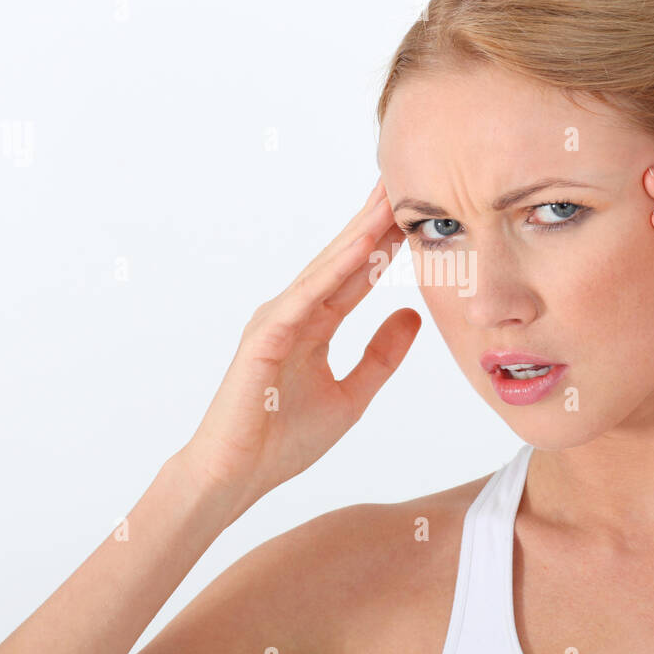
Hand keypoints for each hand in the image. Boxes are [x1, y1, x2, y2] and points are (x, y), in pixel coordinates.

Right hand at [177, 177, 419, 510]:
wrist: (236, 476)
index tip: (418, 209)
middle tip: (404, 178)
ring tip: (388, 196)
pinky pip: (306, 298)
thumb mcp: (352, 395)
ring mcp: (277, 320)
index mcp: (314, 323)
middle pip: (343, 257)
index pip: (358, 273)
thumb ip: (381, 356)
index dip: (387, 242)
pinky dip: (334, 270)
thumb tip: (413, 315)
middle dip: (374, 219)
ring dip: (358, 231)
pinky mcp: (266, 338)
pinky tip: (362, 246)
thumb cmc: (281, 440)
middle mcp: (295, 312)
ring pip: (325, 267)